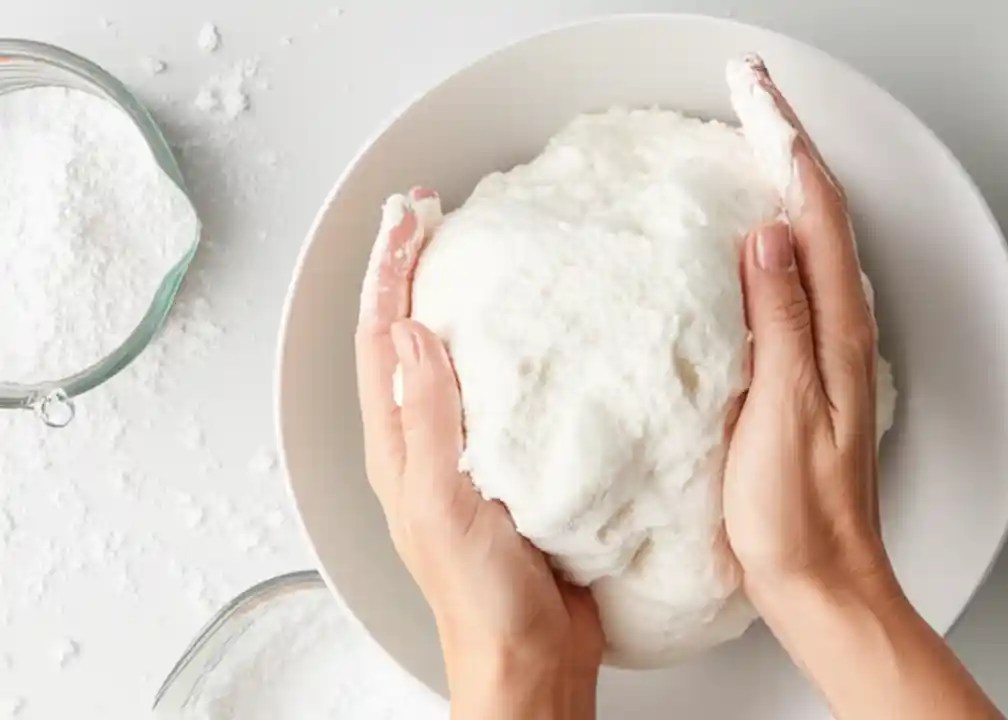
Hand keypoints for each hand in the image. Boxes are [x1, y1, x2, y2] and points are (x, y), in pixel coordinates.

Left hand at [355, 188, 602, 719]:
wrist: (533, 655)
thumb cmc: (482, 600)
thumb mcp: (445, 509)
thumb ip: (427, 425)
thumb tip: (408, 335)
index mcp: (399, 446)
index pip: (382, 337)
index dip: (390, 272)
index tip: (410, 217)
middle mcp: (427, 439)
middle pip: (408, 333)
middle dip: (413, 269)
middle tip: (435, 215)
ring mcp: (470, 448)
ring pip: (454, 353)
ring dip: (457, 297)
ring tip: (479, 250)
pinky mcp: (515, 459)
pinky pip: (505, 385)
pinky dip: (512, 343)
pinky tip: (538, 329)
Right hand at [723, 57, 892, 602]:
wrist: (822, 580)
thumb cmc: (798, 512)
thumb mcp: (781, 411)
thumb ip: (780, 321)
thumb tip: (769, 234)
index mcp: (837, 331)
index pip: (815, 210)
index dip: (785, 142)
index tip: (751, 91)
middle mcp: (842, 329)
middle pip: (820, 210)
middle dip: (787, 141)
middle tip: (749, 91)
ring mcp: (828, 348)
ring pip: (812, 238)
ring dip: (786, 179)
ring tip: (754, 137)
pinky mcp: (809, 369)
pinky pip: (799, 278)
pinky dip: (781, 232)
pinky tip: (755, 234)